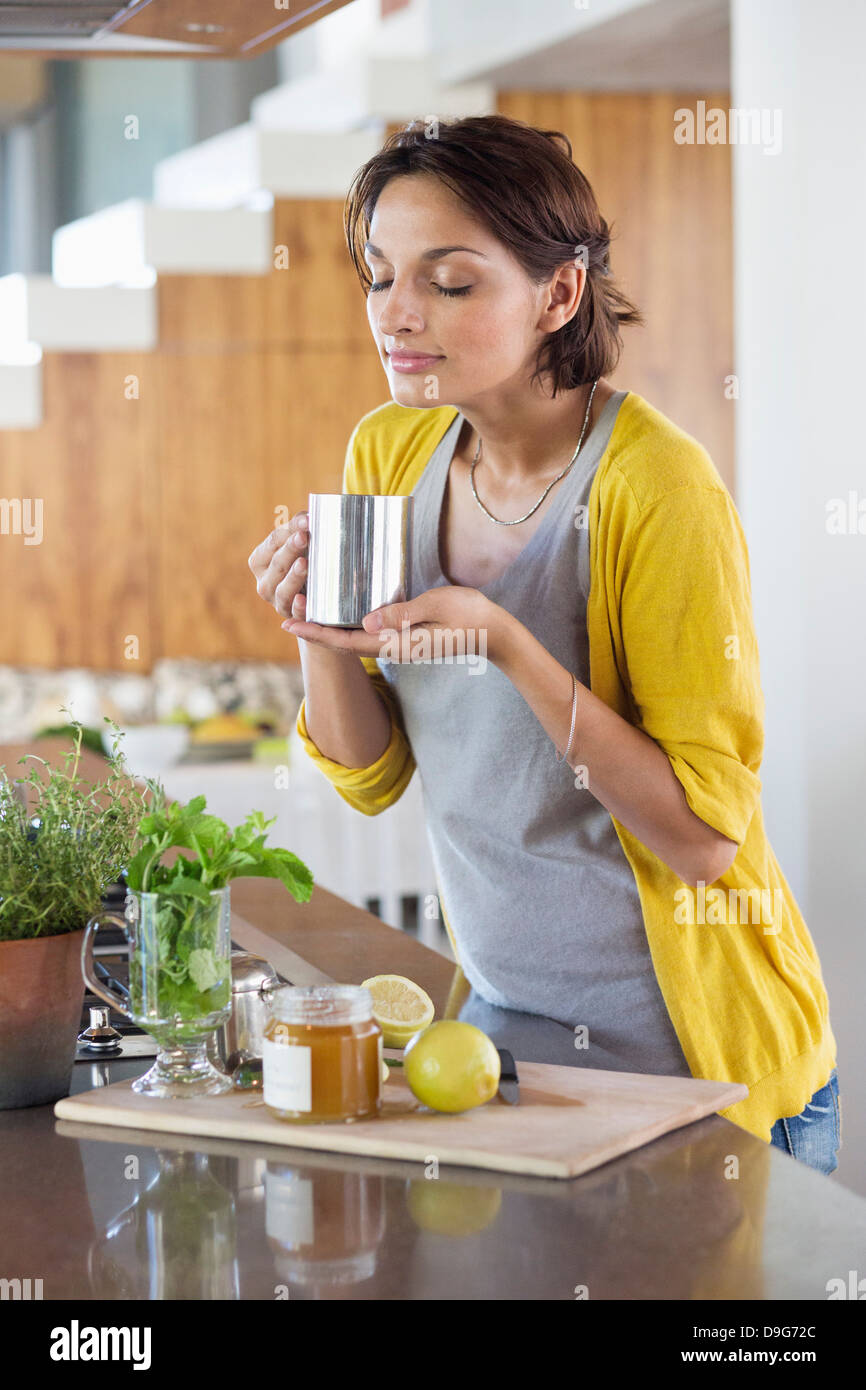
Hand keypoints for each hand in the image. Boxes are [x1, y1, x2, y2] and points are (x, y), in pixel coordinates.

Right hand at [248, 512, 308, 619]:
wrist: (314, 596)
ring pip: (282, 589)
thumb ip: (301, 528)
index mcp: (260, 560)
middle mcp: (264, 582)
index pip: (273, 541)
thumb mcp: (300, 544)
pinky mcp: (291, 616)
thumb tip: (307, 516)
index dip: (289, 529)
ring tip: (304, 563)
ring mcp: (276, 601)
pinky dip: (297, 606)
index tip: (307, 520)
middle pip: (277, 563)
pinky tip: (304, 599)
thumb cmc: (305, 561)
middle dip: (290, 549)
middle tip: (304, 536)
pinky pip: (294, 612)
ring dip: (293, 576)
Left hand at [282, 585, 512, 665]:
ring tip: (307, 610)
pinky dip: (350, 623)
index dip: (316, 633)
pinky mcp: (406, 639)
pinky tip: (342, 611)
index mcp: (396, 644)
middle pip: (345, 641)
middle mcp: (393, 649)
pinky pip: (371, 633)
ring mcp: (400, 646)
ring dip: (330, 626)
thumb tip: (366, 620)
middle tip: (288, 612)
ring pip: (356, 638)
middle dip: (316, 629)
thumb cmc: (469, 616)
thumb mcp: (436, 606)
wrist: (494, 634)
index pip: (346, 641)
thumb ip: (401, 613)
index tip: (289, 624)